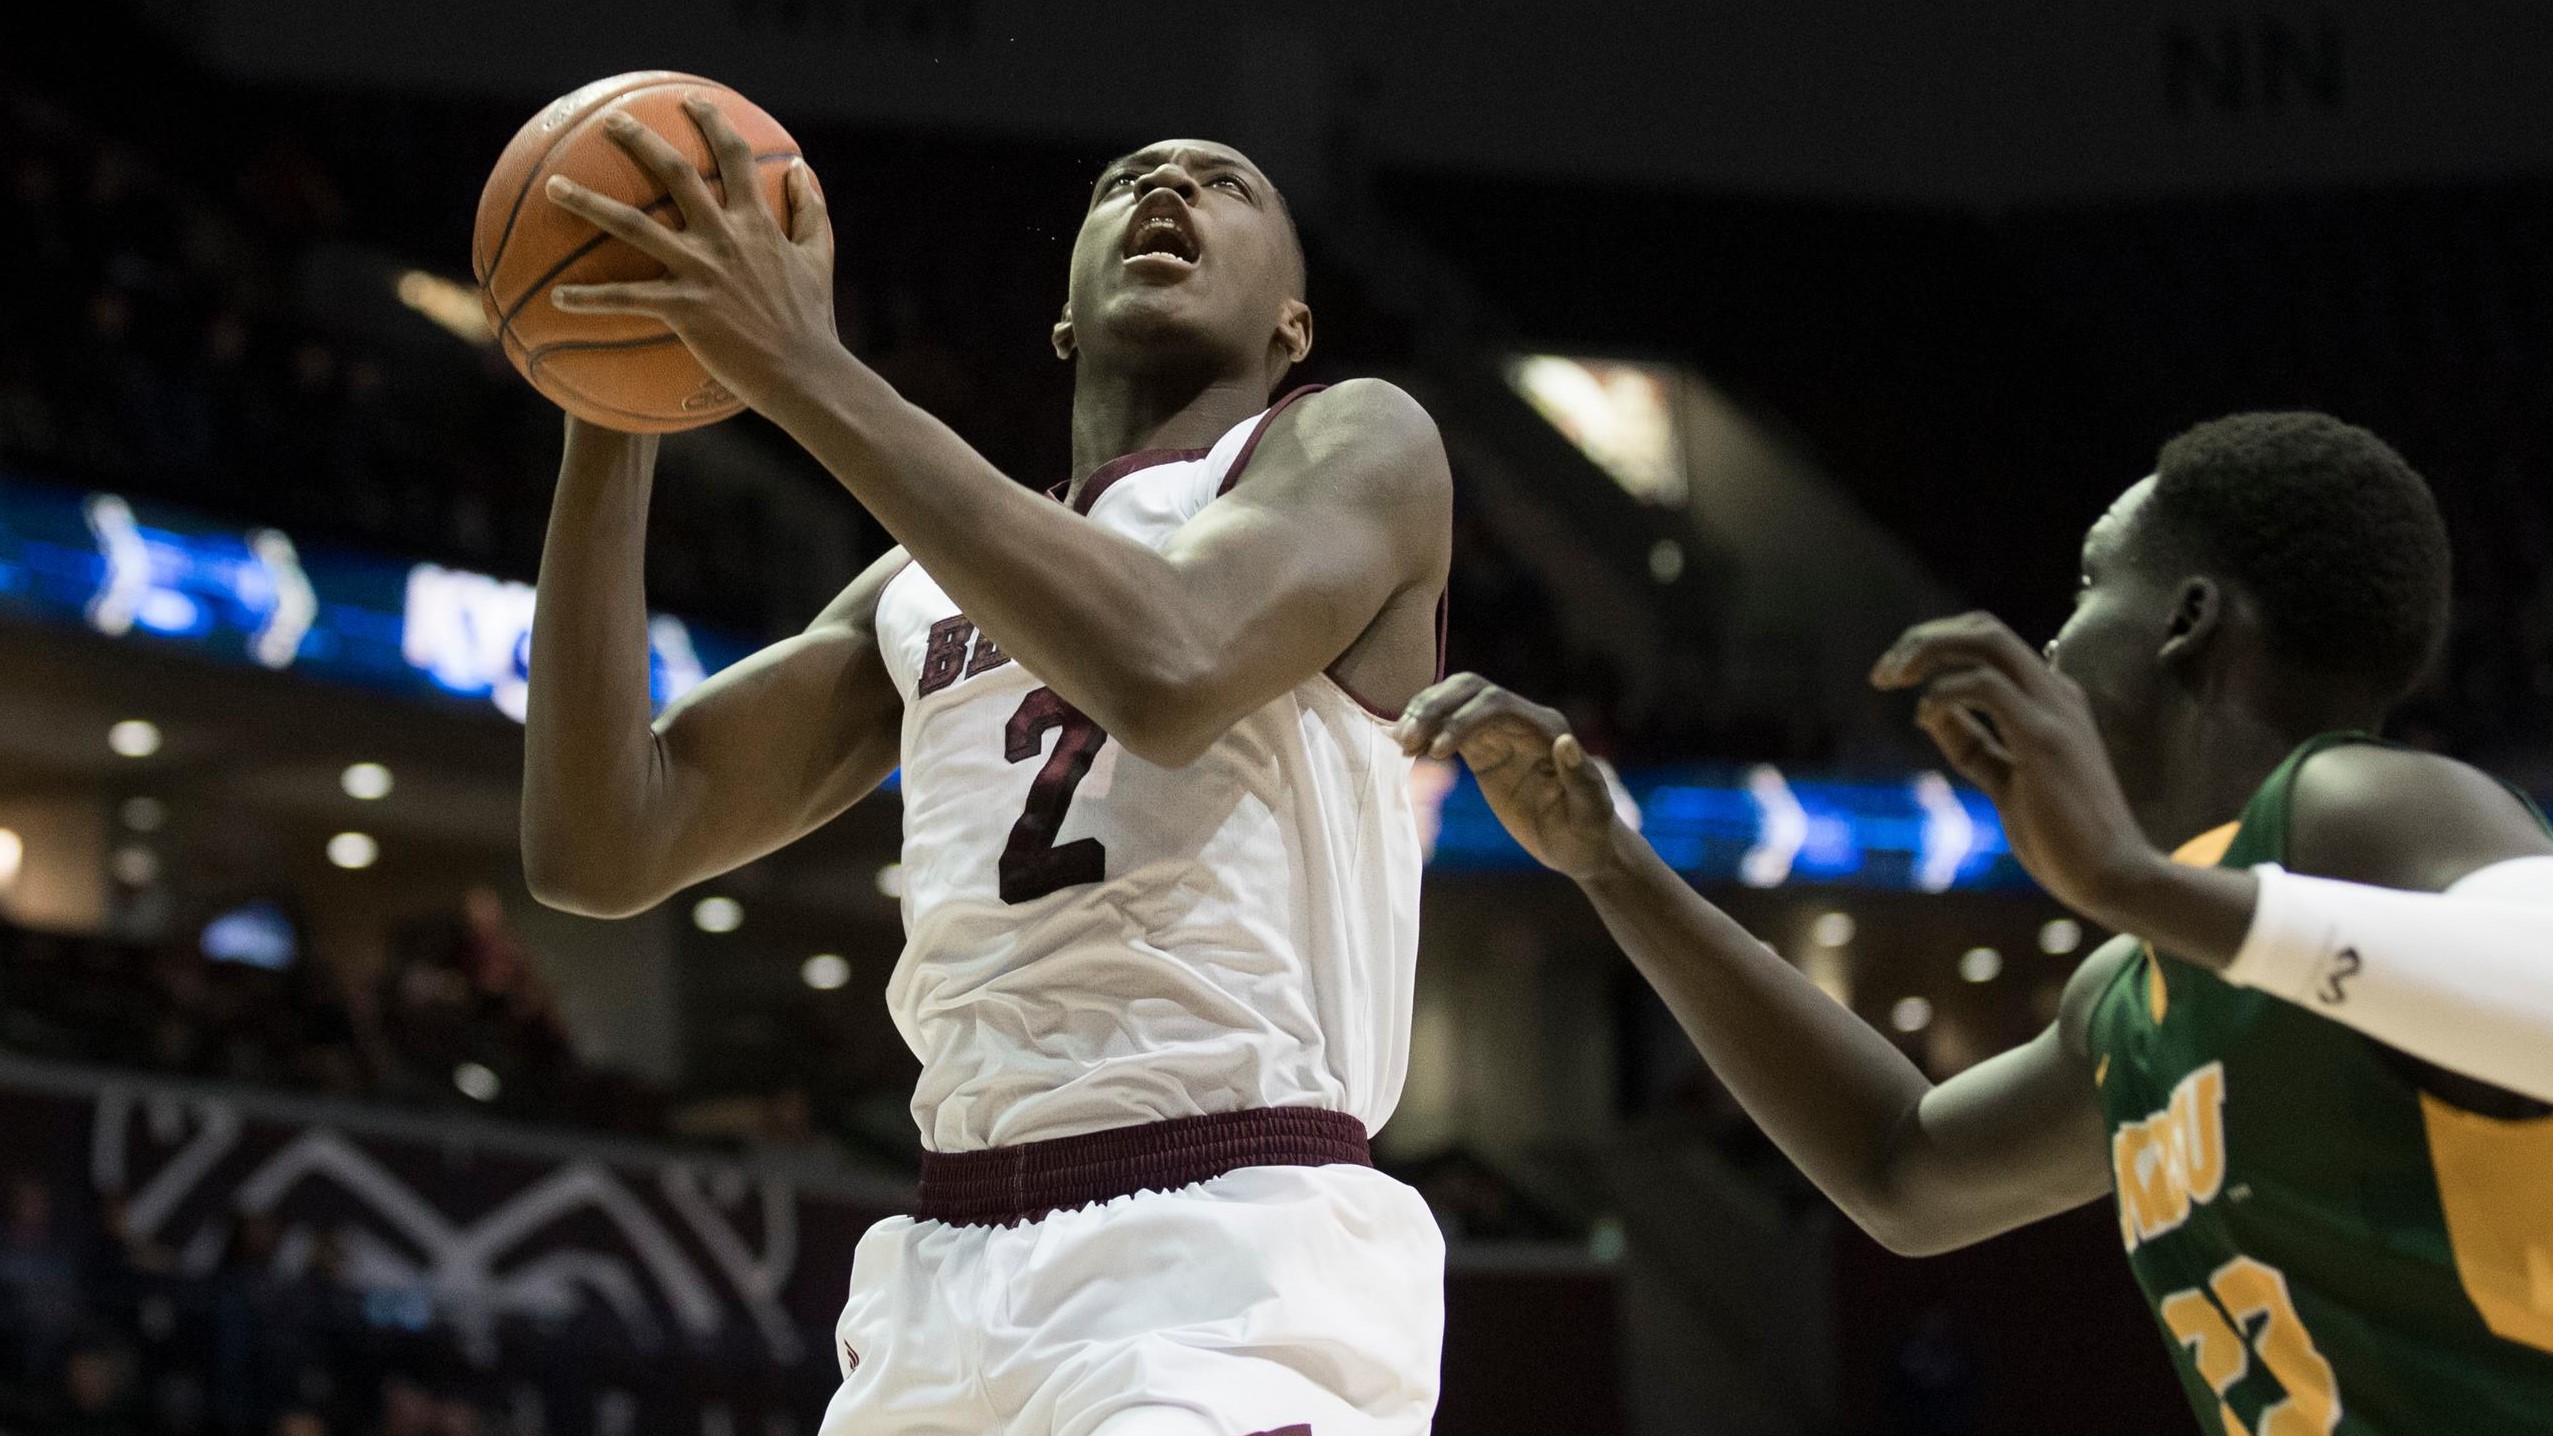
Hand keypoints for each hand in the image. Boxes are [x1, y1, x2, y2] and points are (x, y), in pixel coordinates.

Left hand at [544, 95, 839, 421]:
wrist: (803, 372)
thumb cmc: (812, 320)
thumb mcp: (819, 257)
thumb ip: (810, 210)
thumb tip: (799, 169)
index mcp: (757, 223)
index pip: (736, 157)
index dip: (713, 123)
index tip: (692, 102)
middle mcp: (725, 237)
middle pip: (676, 174)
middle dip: (640, 140)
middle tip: (611, 122)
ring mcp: (701, 271)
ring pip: (634, 225)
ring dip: (589, 202)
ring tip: (553, 186)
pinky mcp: (684, 309)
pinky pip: (626, 298)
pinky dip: (590, 298)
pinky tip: (558, 298)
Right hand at [1394, 673, 1622, 879]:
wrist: (1581, 847)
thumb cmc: (1591, 831)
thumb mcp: (1592, 809)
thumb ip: (1581, 776)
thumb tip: (1565, 741)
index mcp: (1545, 728)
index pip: (1495, 704)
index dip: (1462, 720)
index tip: (1437, 750)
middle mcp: (1520, 722)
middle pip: (1469, 691)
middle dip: (1435, 707)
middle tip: (1406, 739)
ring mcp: (1500, 735)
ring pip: (1454, 704)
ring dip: (1424, 716)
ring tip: (1400, 743)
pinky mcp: (1484, 754)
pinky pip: (1448, 731)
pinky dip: (1425, 736)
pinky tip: (1406, 752)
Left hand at [1871, 612, 2166, 925]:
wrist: (2112, 876)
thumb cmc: (2061, 836)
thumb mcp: (2003, 778)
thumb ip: (1972, 743)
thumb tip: (1929, 711)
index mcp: (2049, 699)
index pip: (1989, 642)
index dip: (1937, 647)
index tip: (1894, 676)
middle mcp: (2055, 693)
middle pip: (1984, 628)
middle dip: (1925, 638)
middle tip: (1883, 672)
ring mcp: (2054, 711)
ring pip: (1987, 641)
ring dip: (1927, 651)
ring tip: (1891, 679)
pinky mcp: (2046, 740)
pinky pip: (1987, 686)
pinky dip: (1946, 692)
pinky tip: (1926, 717)